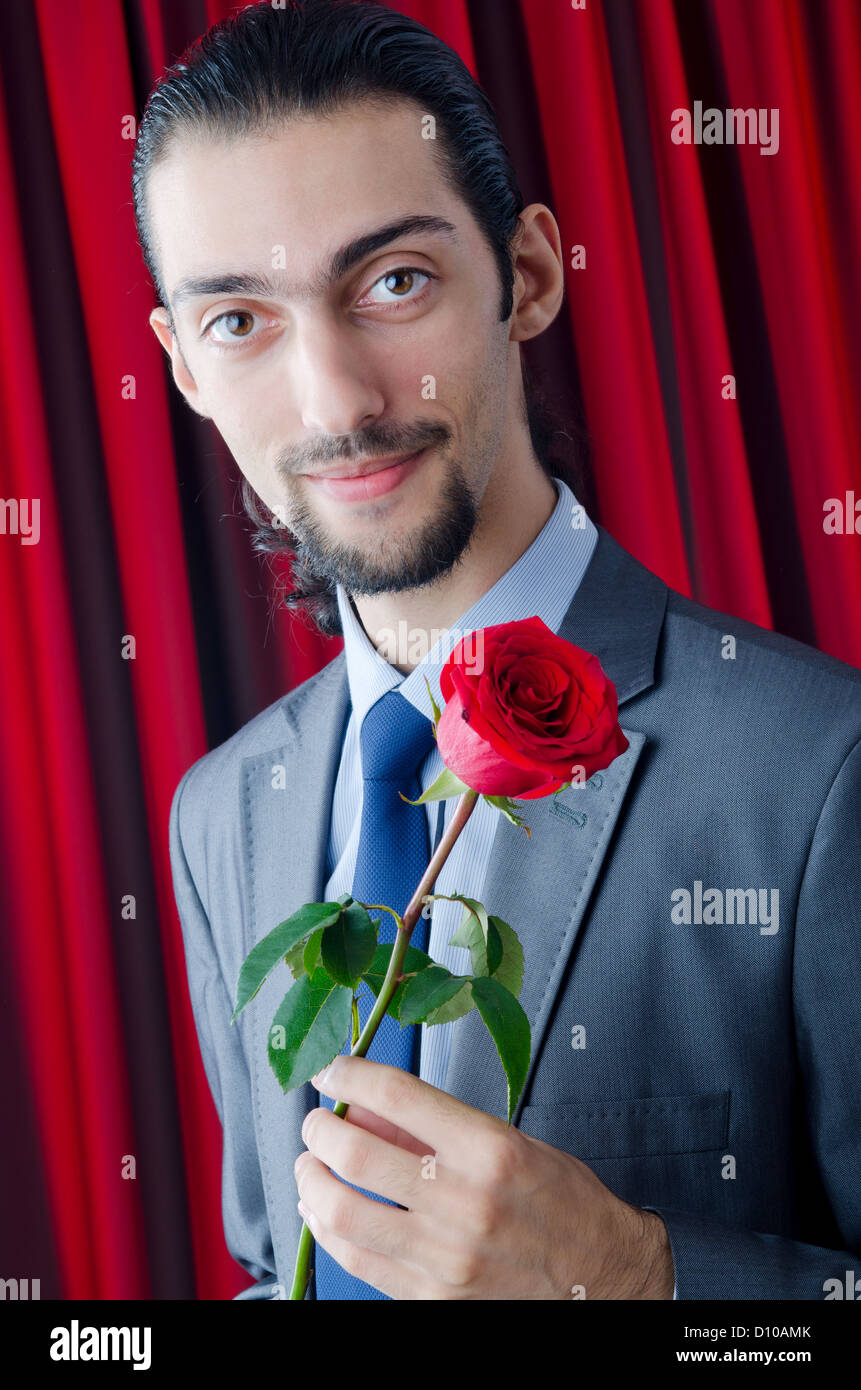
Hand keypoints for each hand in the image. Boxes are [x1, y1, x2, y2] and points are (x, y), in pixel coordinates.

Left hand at [293, 1055, 674, 1299]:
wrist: (602, 1278)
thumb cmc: (559, 1202)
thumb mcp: (507, 1142)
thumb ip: (432, 1127)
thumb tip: (363, 1108)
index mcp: (490, 1149)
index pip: (398, 1095)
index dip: (350, 1075)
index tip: (332, 1071)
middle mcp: (465, 1201)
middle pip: (356, 1154)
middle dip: (320, 1130)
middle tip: (316, 1123)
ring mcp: (446, 1257)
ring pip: (343, 1213)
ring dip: (312, 1181)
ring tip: (312, 1166)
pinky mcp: (434, 1298)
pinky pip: (357, 1261)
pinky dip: (327, 1230)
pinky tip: (324, 1212)